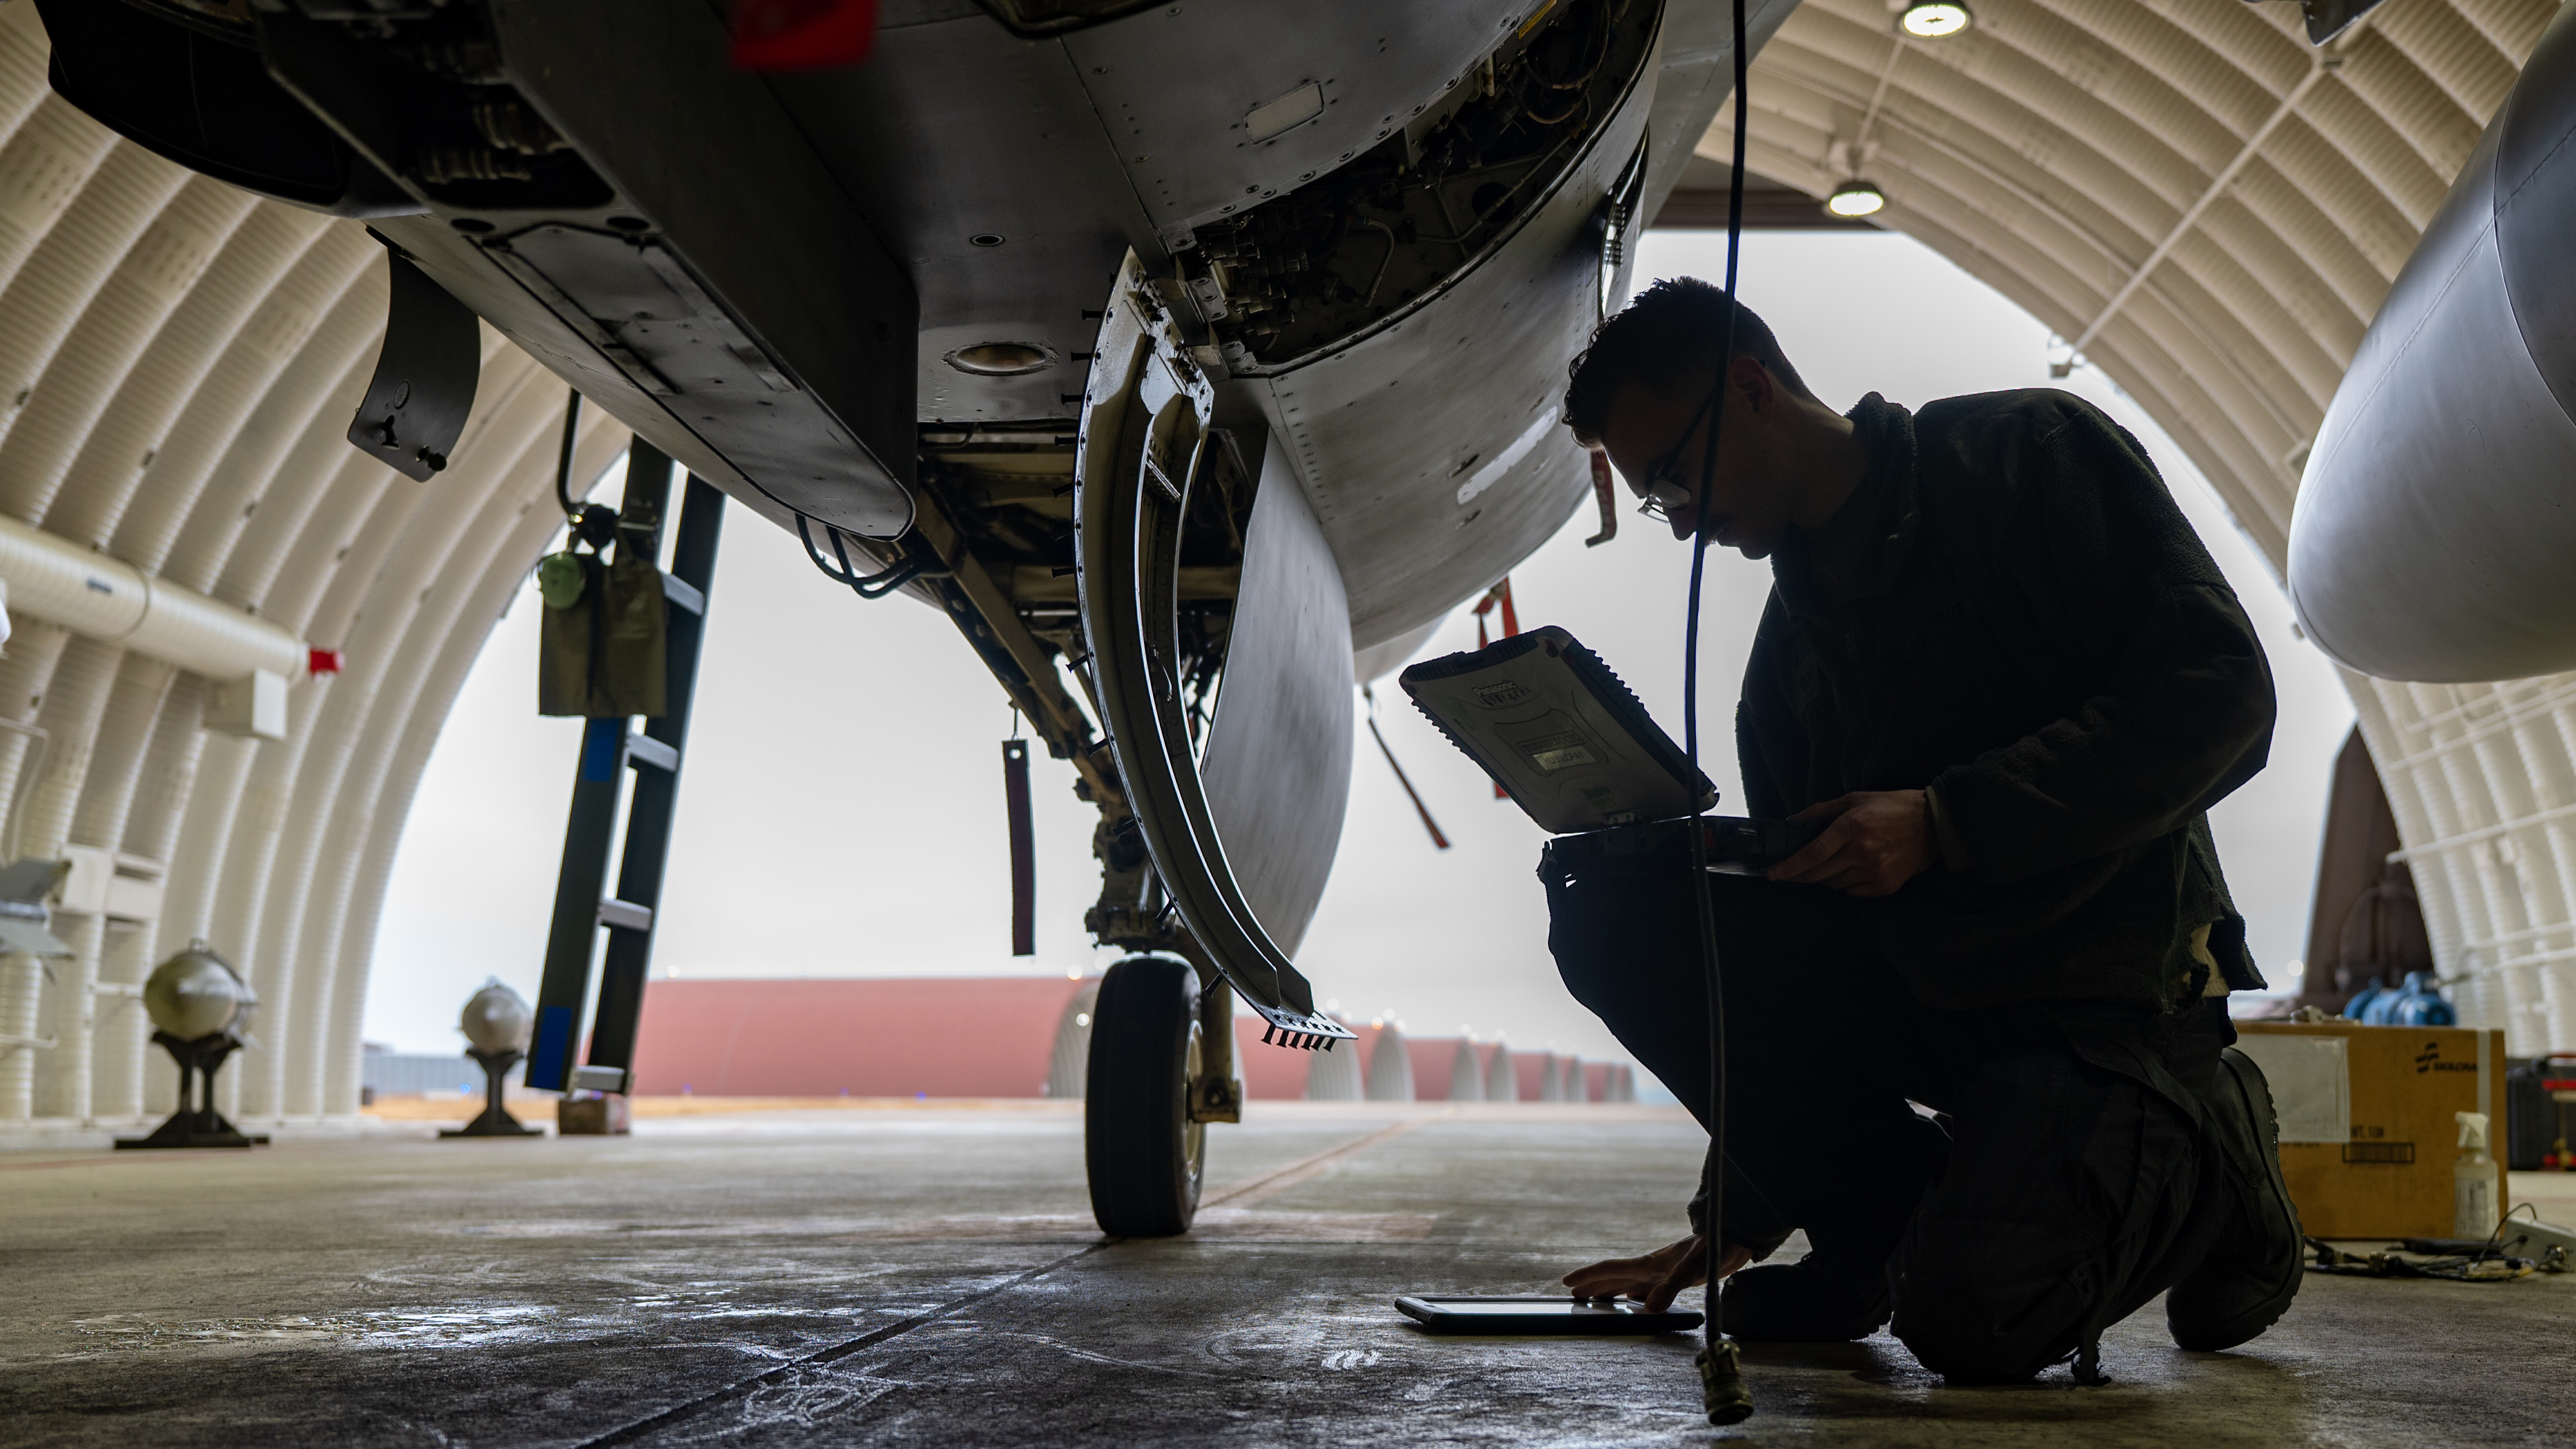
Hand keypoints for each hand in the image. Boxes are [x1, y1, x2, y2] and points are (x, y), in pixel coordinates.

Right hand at [1562, 1233, 1755, 1311]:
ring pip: (1629, 1284)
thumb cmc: (1713, 1248)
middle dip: (1593, 1286)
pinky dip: (1636, 1298)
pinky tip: (1638, 1303)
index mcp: (1649, 1264)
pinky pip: (1648, 1290)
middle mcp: (1652, 1268)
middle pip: (1615, 1278)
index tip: (1567, 1282)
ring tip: (1597, 1301)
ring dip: (1611, 1292)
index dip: (1588, 1276)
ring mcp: (1663, 1272)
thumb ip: (1670, 1287)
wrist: (1734, 1237)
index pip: (1611, 1269)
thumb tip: (1649, 1309)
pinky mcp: (1677, 1277)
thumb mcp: (1691, 1268)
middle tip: (1573, 1296)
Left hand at [1770, 789, 1932, 896]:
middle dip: (1799, 875)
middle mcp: (1862, 852)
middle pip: (1818, 873)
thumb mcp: (1855, 799)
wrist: (1934, 823)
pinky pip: (1853, 892)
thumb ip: (1821, 811)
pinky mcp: (1886, 886)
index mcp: (1852, 827)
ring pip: (1833, 884)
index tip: (1771, 873)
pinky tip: (1854, 869)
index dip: (1788, 866)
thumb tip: (1793, 822)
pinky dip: (1846, 884)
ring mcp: (1875, 871)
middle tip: (1789, 872)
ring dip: (1825, 877)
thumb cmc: (1892, 807)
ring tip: (1834, 862)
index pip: (1812, 854)